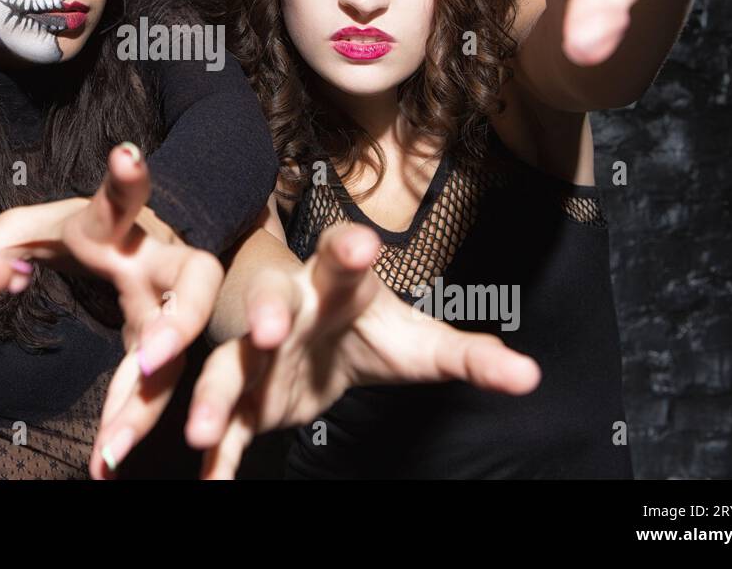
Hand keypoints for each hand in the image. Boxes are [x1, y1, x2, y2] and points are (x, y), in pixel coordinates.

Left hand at [0, 142, 225, 478]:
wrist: (149, 237)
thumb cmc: (84, 229)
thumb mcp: (27, 232)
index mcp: (112, 226)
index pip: (120, 199)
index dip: (127, 179)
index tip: (125, 155)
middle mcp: (155, 260)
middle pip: (194, 280)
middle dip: (180, 319)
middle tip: (151, 360)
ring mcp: (172, 303)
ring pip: (179, 352)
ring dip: (151, 401)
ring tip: (109, 450)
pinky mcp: (170, 343)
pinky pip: (160, 387)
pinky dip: (135, 425)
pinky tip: (104, 464)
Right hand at [186, 222, 540, 478]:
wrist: (323, 344)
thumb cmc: (371, 330)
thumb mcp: (421, 344)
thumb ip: (469, 356)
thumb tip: (529, 375)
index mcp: (338, 284)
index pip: (341, 257)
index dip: (348, 250)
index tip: (360, 248)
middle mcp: (291, 309)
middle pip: (271, 301)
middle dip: (264, 312)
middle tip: (265, 331)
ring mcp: (260, 353)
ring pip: (231, 366)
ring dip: (214, 395)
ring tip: (202, 429)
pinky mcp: (248, 397)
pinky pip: (228, 423)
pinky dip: (216, 453)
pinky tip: (208, 482)